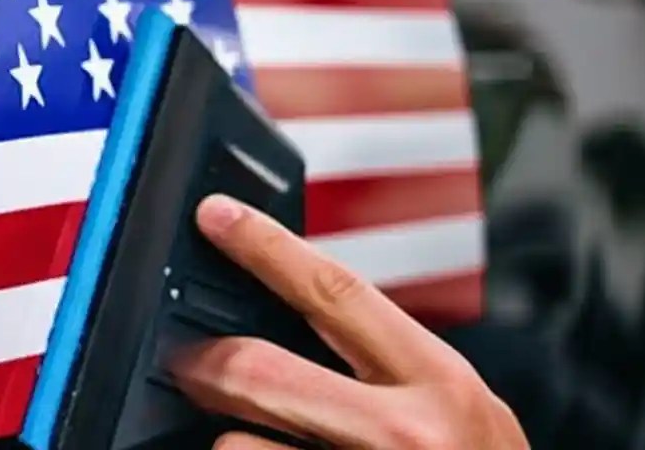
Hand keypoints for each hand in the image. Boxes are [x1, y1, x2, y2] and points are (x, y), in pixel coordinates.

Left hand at [168, 195, 528, 449]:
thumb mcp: (460, 408)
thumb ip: (392, 365)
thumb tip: (298, 318)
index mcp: (438, 382)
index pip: (336, 292)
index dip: (266, 247)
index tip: (217, 217)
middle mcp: (402, 432)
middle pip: (260, 368)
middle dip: (205, 360)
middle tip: (185, 359)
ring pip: (237, 445)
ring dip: (233, 443)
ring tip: (260, 445)